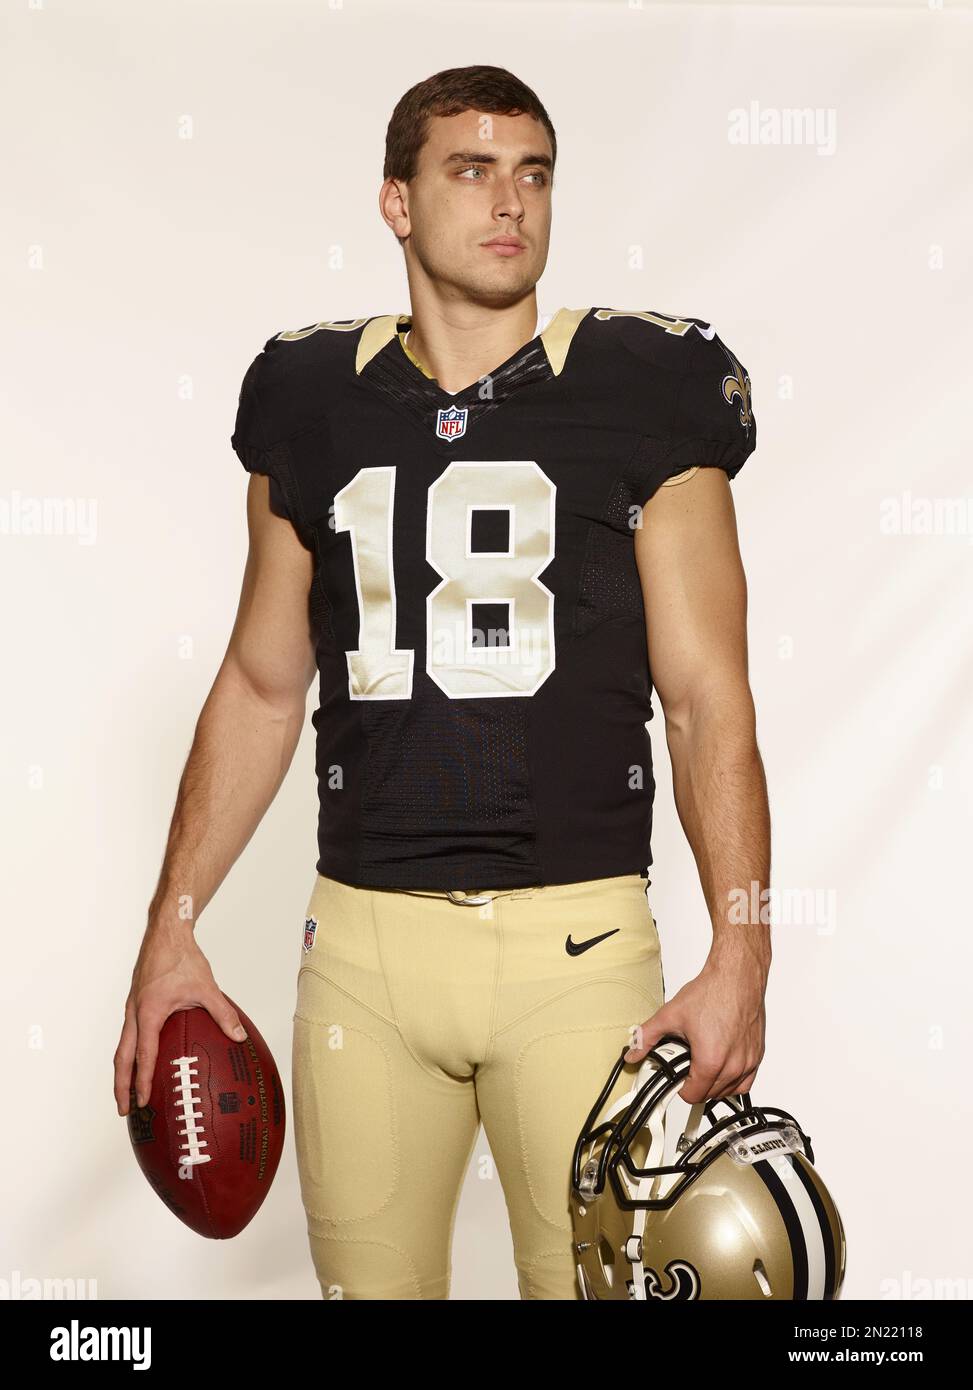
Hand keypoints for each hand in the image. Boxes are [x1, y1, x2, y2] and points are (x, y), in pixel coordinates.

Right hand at [114, 923, 245, 1115]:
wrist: (166, 932)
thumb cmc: (182, 957)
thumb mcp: (206, 987)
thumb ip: (222, 1013)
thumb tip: (238, 1036)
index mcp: (148, 1012)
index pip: (143, 1055)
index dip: (142, 1080)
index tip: (142, 1101)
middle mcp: (134, 1013)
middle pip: (122, 1058)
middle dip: (122, 1086)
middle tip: (126, 1110)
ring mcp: (132, 1007)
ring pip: (122, 1046)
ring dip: (123, 1070)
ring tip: (128, 1092)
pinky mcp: (136, 1001)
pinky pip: (128, 1033)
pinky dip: (129, 1052)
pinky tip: (141, 1059)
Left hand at [624, 956, 766, 1102]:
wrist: (737, 976)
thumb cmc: (712, 992)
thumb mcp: (670, 1015)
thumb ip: (647, 1037)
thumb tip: (633, 1053)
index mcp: (711, 1060)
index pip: (693, 1096)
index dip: (680, 1089)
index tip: (676, 1078)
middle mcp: (733, 1065)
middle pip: (709, 1095)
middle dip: (695, 1084)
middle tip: (687, 1065)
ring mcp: (748, 1061)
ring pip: (729, 1091)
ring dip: (714, 1085)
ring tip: (702, 1064)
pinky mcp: (758, 1055)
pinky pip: (746, 1082)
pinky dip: (733, 1081)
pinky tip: (722, 1067)